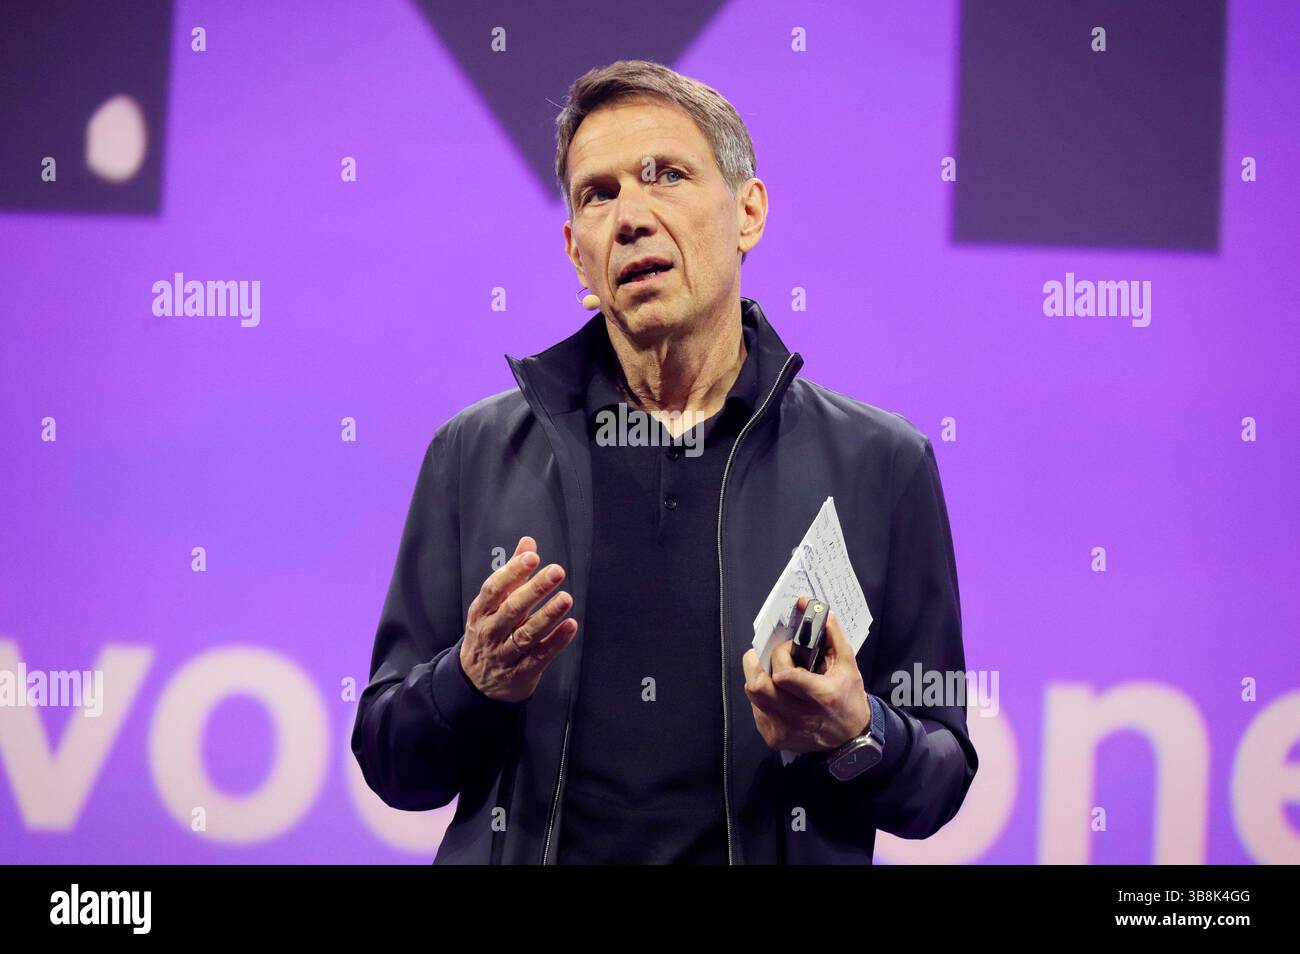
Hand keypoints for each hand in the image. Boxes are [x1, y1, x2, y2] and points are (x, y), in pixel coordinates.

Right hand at [458, 536, 578, 701]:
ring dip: (548, 615)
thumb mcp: (493, 605)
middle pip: (512, 609)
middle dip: (535, 589)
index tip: (532, 557)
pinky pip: (540, 656)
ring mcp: (504, 655)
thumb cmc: (489, 634)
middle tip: (556, 572)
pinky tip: (570, 626)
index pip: (494, 589)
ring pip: (526, 634)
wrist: (475, 683)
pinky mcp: (521, 673)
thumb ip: (513, 574)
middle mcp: (490, 633)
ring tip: (566, 598)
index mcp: (480, 612)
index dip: (512, 571)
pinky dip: (556, 641)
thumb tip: (528, 543)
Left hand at [741, 595, 871, 754]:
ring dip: (758, 679)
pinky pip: (756, 710)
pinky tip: (776, 695)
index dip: (780, 655)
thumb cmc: (849, 698)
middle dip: (756, 664)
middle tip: (767, 657)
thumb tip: (819, 612)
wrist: (851, 739)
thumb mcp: (848, 666)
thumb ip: (833, 637)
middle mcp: (799, 716)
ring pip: (752, 697)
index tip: (788, 649)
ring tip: (771, 674)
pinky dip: (761, 698)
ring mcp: (783, 729)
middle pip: (758, 686)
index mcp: (820, 696)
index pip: (783, 674)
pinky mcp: (774, 738)